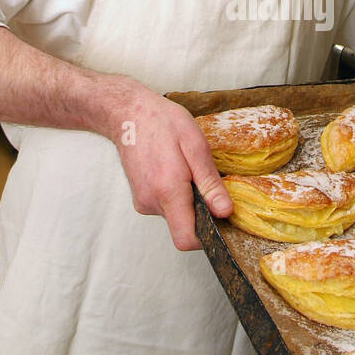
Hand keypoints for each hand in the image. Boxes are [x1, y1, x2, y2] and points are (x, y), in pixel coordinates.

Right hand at [99, 75, 232, 250]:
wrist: (129, 114)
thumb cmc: (163, 124)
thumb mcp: (196, 147)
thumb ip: (210, 184)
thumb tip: (225, 212)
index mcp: (168, 191)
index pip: (186, 239)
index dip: (206, 236)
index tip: (218, 216)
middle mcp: (152, 202)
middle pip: (184, 227)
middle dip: (199, 210)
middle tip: (200, 177)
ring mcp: (143, 202)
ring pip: (175, 215)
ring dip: (187, 199)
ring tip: (184, 168)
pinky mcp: (140, 198)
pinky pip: (165, 207)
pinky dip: (175, 195)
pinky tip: (173, 170)